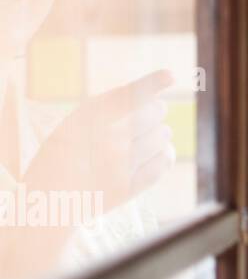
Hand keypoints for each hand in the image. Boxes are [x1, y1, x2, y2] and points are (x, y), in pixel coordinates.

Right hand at [26, 69, 175, 215]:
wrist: (47, 202)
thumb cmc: (64, 155)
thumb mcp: (73, 125)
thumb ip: (108, 107)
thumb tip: (153, 93)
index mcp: (86, 121)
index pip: (125, 97)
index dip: (150, 84)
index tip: (170, 76)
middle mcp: (104, 142)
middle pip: (155, 112)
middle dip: (154, 111)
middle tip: (142, 119)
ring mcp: (118, 166)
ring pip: (164, 134)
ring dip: (158, 134)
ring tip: (140, 141)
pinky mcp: (128, 188)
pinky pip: (165, 160)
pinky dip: (164, 154)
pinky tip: (153, 154)